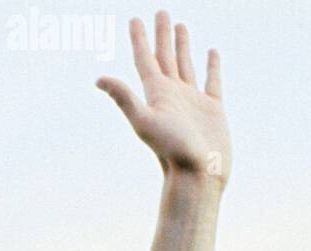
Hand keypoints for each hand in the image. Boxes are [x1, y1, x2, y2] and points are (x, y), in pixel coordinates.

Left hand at [96, 11, 230, 189]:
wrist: (198, 175)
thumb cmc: (171, 151)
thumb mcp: (145, 121)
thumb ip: (124, 98)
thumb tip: (98, 78)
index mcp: (156, 95)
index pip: (145, 60)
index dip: (139, 39)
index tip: (134, 19)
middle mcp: (172, 95)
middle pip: (165, 58)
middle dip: (161, 35)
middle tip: (160, 11)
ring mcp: (192, 101)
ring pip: (185, 65)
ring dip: (182, 46)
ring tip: (180, 26)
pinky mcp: (212, 108)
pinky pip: (212, 80)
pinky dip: (212, 65)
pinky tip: (211, 52)